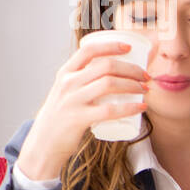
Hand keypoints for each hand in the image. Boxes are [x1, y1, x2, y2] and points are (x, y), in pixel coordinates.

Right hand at [17, 40, 150, 180]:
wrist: (44, 143)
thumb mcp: (66, 92)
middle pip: (106, 66)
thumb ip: (82, 81)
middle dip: (131, 68)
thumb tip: (112, 72)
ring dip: (133, 85)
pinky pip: (110, 110)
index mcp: (65, 73)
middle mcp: (68, 83)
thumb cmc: (61, 116)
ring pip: (109, 84)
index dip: (111, 45)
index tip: (129, 48)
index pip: (88, 50)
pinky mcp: (79, 118)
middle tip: (145, 76)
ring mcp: (72, 100)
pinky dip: (130, 107)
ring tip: (145, 89)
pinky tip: (141, 107)